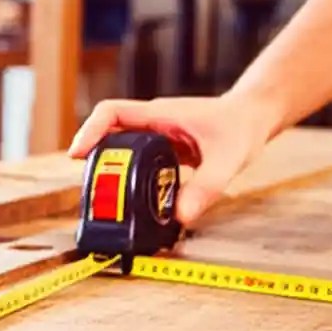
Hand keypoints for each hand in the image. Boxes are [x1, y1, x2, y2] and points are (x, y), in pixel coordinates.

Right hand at [68, 96, 275, 223]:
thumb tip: (181, 218)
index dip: (89, 131)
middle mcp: (153, 122)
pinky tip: (132, 200)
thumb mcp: (227, 159)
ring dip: (110, 169)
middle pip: (108, 134)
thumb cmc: (241, 127)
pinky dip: (128, 178)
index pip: (111, 112)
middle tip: (92, 190)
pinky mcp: (163, 149)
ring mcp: (157, 135)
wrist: (253, 117)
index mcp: (160, 114)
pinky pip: (136, 160)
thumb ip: (205, 187)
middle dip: (95, 159)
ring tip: (105, 198)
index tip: (78, 155)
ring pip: (120, 148)